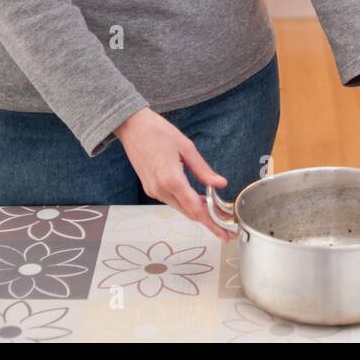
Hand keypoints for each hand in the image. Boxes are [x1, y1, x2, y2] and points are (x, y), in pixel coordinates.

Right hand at [115, 107, 232, 241]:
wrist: (132, 126)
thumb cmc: (158, 131)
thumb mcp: (186, 147)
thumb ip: (203, 169)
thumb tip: (220, 183)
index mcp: (171, 179)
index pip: (196, 209)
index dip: (213, 222)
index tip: (226, 233)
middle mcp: (160, 190)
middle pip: (189, 213)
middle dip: (209, 220)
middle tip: (227, 225)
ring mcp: (153, 190)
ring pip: (180, 208)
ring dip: (198, 211)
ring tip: (216, 210)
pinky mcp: (150, 188)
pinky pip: (172, 201)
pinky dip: (186, 203)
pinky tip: (198, 199)